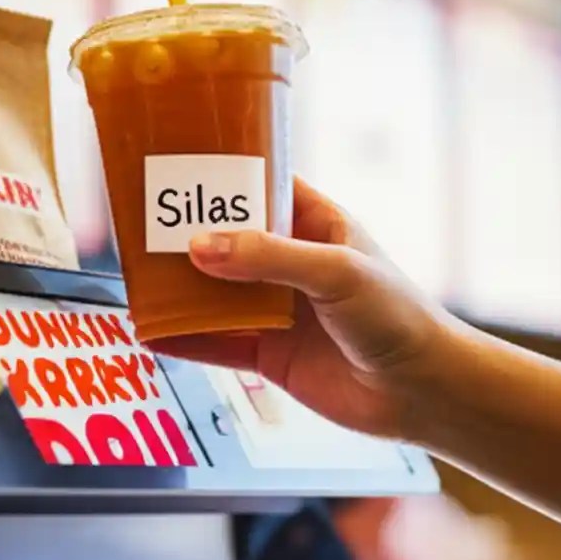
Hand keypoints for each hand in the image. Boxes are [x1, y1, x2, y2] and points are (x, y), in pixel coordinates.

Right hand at [150, 178, 463, 439]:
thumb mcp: (335, 271)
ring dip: (178, 288)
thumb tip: (200, 247)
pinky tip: (152, 332)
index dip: (223, 179)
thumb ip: (267, 257)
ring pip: (214, 293)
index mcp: (315, 225)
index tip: (179, 166)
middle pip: (226, 242)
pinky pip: (215, 343)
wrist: (424, 392)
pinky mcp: (269, 354)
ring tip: (136, 274)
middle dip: (187, 235)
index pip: (261, 189)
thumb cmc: (399, 316)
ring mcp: (277, 310)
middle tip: (141, 222)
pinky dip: (183, 338)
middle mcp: (291, 264)